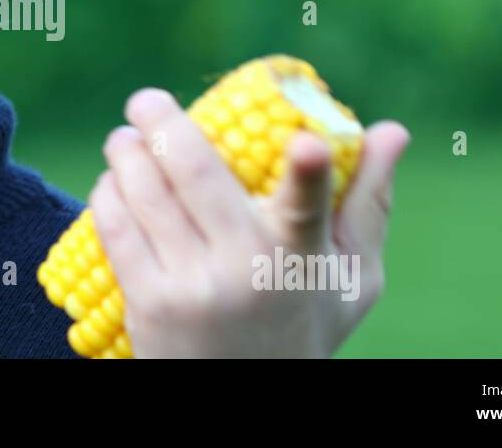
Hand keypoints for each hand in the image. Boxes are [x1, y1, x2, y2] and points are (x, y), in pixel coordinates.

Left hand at [89, 88, 410, 357]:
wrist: (244, 402)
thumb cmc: (304, 326)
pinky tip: (113, 180)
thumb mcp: (352, 279)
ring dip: (126, 153)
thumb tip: (392, 130)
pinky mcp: (149, 304)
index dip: (309, 173)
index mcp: (302, 257)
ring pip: (147, 194)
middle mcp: (246, 270)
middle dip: (162, 122)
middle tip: (146, 100)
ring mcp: (192, 287)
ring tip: (123, 137)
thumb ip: (368, 204)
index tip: (306, 142)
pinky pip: (117, 229)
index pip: (307, 208)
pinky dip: (109, 194)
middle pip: (197, 174)